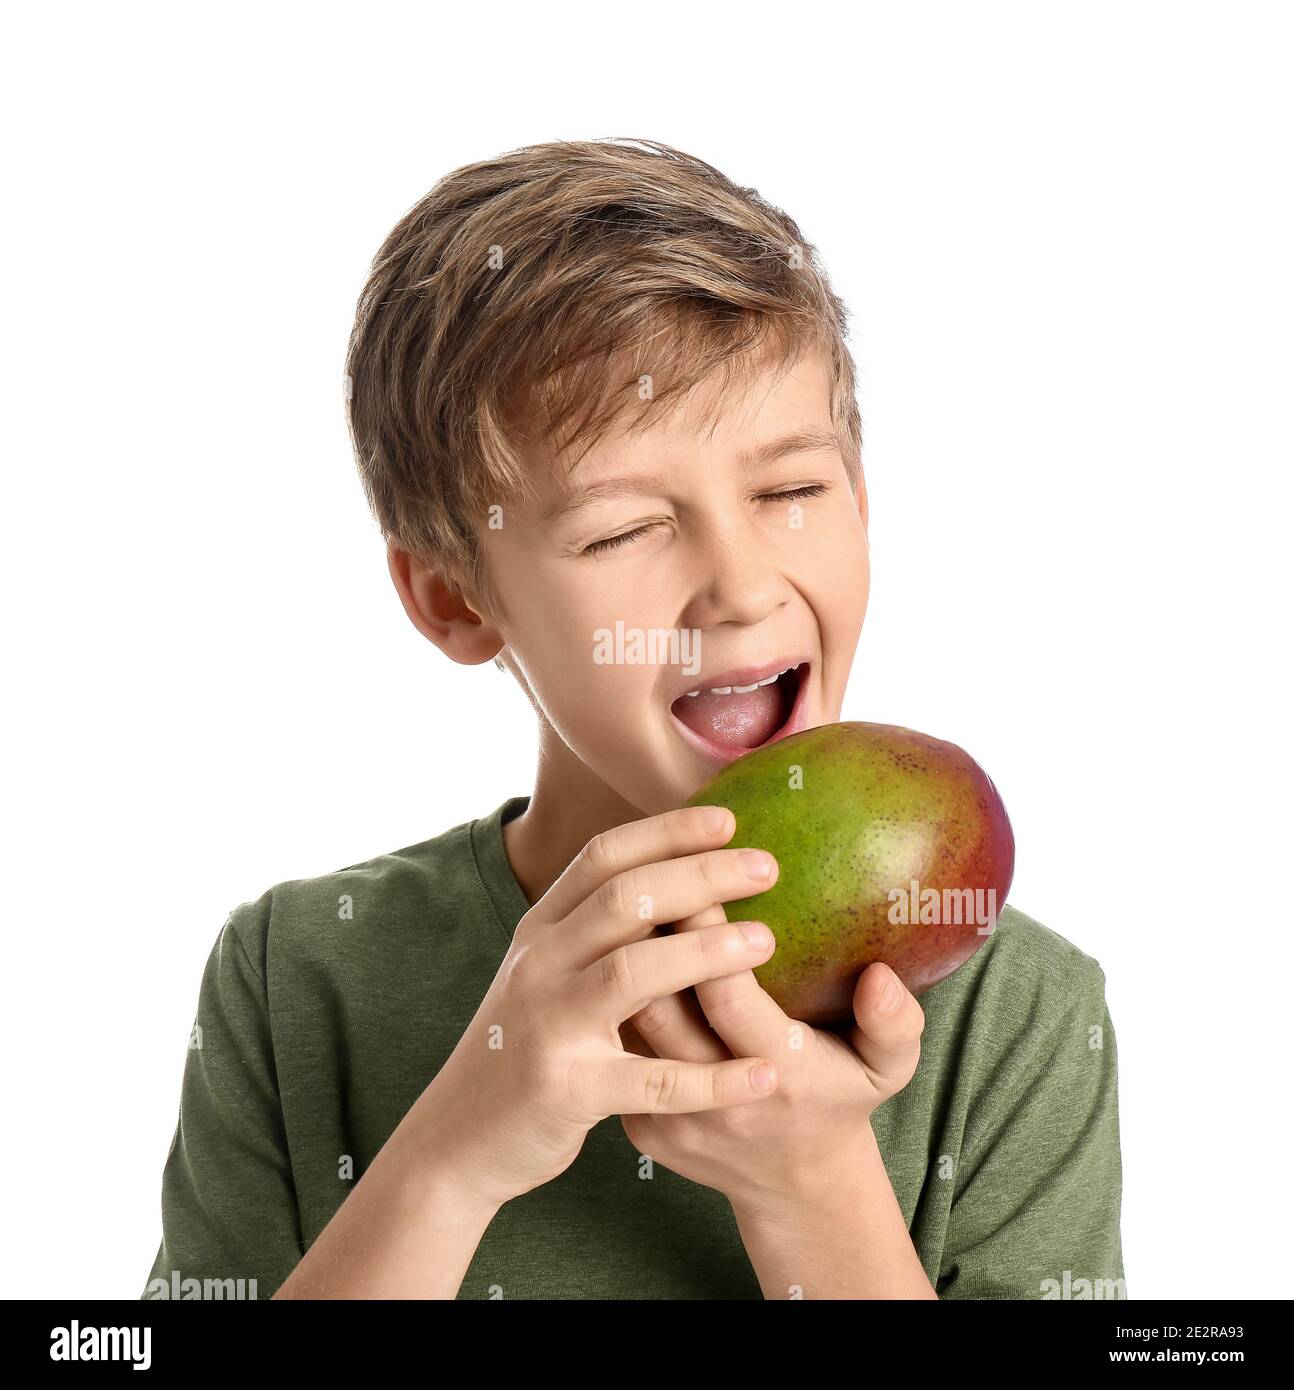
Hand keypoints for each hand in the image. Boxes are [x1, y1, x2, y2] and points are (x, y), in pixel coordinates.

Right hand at [408, 806, 783, 1210]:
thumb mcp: (546, 974)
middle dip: (700, 876)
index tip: (728, 820)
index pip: (603, 858)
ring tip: (767, 942)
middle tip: (766, 866)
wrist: (457, 1140)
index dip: (666, 832)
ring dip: (705, 954)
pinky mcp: (567, 1092)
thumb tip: (677, 881)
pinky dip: (712, 1081)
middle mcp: (539, 966)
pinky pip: (652, 1082)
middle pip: (623, 901)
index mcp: (541, 931)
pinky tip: (765, 1074)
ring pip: (632, 973)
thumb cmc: (526, 1047)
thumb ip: (596, 931)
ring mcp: (548, 1026)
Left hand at [618, 852, 925, 1215]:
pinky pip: (618, 1048)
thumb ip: (896, 1025)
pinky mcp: (638, 1125)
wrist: (792, 1184)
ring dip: (623, 962)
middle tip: (652, 872)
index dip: (707, 936)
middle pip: (660, 1007)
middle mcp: (715, 1101)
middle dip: (652, 937)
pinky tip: (617, 951)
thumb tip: (880, 977)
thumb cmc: (840, 1100)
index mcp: (778, 1075)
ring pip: (628, 1025)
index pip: (726, 997)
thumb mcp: (888, 1070)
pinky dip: (614, 999)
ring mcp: (669, 1117)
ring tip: (629, 899)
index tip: (707, 876)